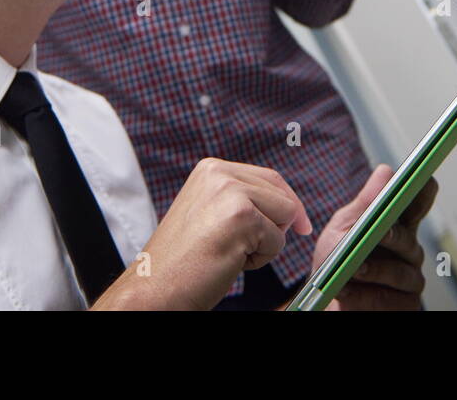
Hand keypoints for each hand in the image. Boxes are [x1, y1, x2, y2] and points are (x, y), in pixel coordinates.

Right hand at [93, 158, 311, 310]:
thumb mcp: (210, 212)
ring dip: (266, 243)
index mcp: (211, 168)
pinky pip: (278, 241)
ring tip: (230, 253)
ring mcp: (230, 192)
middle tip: (243, 250)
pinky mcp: (242, 217)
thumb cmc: (183, 261)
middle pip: (282, 195)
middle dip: (276, 226)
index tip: (301, 225)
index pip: (270, 177)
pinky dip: (260, 260)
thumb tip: (291, 208)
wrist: (155, 288)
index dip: (288, 204)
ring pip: (285, 216)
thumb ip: (242, 199)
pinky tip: (229, 261)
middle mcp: (219, 172)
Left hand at [308, 164, 437, 309]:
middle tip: (378, 233)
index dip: (425, 192)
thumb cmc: (335, 259)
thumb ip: (365, 203)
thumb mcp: (343, 227)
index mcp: (397, 225)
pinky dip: (366, 296)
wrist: (323, 298)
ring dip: (372, 270)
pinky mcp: (406, 306)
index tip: (424, 179)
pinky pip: (392, 300)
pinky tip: (350, 293)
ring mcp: (410, 280)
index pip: (419, 204)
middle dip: (392, 236)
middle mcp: (409, 251)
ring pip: (401, 273)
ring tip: (352, 270)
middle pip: (409, 240)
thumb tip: (386, 171)